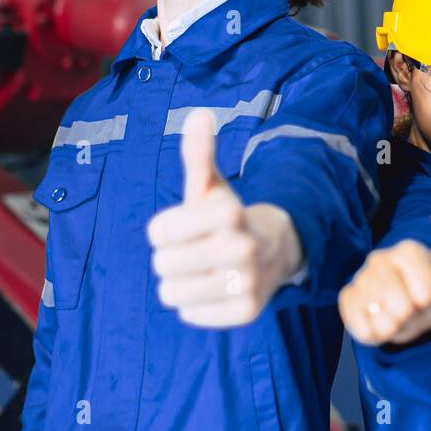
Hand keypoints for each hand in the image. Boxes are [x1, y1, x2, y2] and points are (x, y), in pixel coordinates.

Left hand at [148, 109, 302, 327]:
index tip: (185, 226)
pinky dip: (195, 306)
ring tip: (201, 272)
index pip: (157, 232)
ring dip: (180, 284)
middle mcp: (243, 247)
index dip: (164, 229)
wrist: (273, 250)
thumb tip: (198, 115)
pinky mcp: (246, 312)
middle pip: (162, 264)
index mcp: (229, 212)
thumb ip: (198, 154)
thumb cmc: (227, 218)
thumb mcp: (211, 186)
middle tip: (194, 251)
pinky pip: (189, 315)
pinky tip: (214, 290)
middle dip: (171, 257)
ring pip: (171, 293)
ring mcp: (247, 282)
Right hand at [339, 191, 430, 345]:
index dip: (430, 297)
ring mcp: (361, 279)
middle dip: (414, 314)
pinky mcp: (347, 299)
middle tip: (415, 305)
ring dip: (397, 325)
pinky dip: (377, 332)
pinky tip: (382, 319)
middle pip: (402, 305)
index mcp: (407, 249)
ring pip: (383, 319)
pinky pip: (363, 328)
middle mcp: (379, 258)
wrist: (415, 308)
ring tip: (400, 312)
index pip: (424, 288)